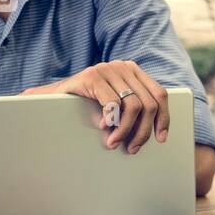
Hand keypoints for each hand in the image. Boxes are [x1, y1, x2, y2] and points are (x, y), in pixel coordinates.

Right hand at [26, 60, 169, 153]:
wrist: (50, 98)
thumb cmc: (84, 105)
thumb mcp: (114, 104)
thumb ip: (132, 108)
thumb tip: (155, 131)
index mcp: (133, 71)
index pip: (159, 94)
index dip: (163, 118)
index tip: (161, 138)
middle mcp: (123, 66)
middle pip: (149, 103)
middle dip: (143, 131)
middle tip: (132, 148)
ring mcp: (107, 69)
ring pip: (133, 106)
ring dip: (126, 130)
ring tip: (114, 143)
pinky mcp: (92, 76)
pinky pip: (113, 103)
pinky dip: (111, 120)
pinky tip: (103, 127)